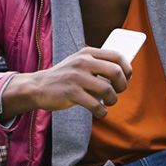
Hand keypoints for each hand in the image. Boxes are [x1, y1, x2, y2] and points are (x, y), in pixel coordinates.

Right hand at [0, 47, 131, 120]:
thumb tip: (124, 73)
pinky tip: (100, 112)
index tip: (127, 78)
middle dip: (122, 85)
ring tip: (108, 103)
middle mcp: (82, 62)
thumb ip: (97, 64)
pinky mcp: (71, 93)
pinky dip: (102, 111)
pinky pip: (95, 105)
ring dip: (112, 100)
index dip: (127, 69)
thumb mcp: (80, 63)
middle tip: (118, 92)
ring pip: (107, 89)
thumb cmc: (65, 77)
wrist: (38, 86)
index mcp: (87, 53)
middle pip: (116, 71)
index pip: (117, 56)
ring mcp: (76, 77)